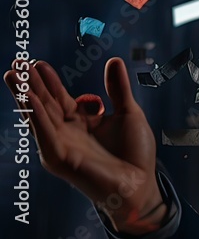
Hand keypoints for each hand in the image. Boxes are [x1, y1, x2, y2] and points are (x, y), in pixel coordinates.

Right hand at [4, 57, 167, 233]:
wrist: (140, 183)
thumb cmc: (135, 153)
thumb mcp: (129, 112)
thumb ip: (118, 88)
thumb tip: (113, 60)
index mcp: (82, 121)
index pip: (59, 96)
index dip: (48, 79)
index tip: (37, 62)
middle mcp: (67, 132)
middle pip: (44, 103)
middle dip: (30, 83)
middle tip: (17, 61)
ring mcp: (61, 145)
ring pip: (39, 115)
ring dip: (25, 95)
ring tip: (14, 75)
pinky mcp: (59, 158)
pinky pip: (45, 132)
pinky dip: (36, 115)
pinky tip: (28, 99)